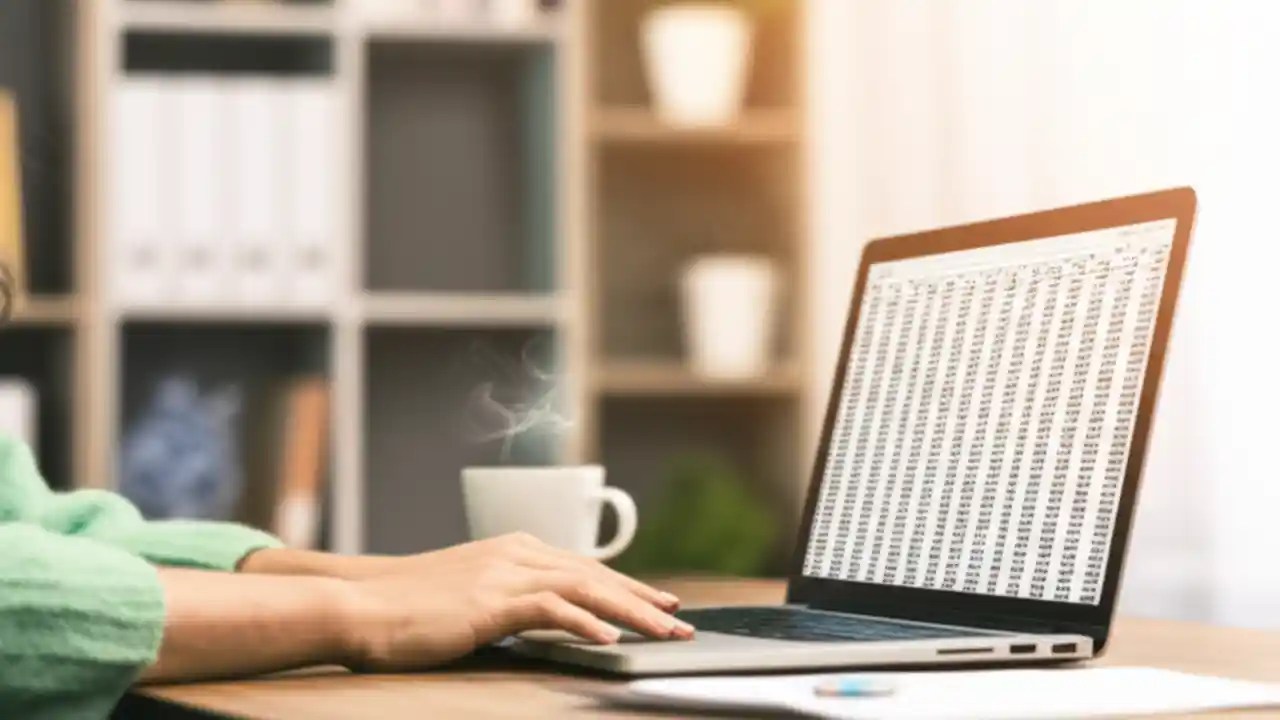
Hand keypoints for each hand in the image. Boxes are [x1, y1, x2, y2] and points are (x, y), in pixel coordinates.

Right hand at [340, 533, 691, 671]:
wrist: (361, 604)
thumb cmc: (408, 608)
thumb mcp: (468, 596)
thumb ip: (508, 600)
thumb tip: (541, 620)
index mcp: (512, 549)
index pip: (583, 567)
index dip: (626, 585)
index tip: (659, 602)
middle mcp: (515, 553)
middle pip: (595, 574)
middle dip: (643, 598)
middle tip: (680, 621)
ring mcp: (504, 573)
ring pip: (585, 588)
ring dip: (632, 611)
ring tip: (665, 632)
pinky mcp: (491, 600)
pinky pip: (551, 608)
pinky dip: (586, 622)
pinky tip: (610, 638)